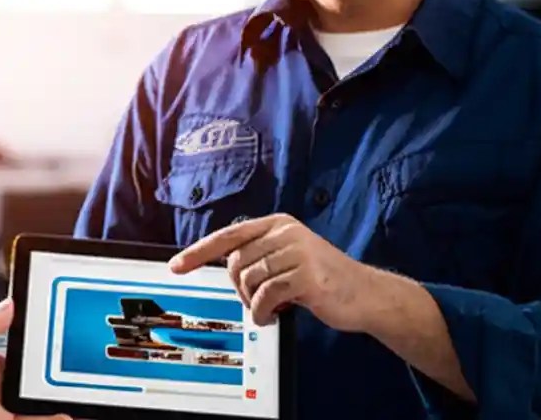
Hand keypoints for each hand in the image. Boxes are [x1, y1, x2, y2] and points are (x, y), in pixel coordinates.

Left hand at [0, 298, 70, 419]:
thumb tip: (10, 304)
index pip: (21, 371)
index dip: (40, 369)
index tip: (60, 363)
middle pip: (30, 395)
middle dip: (52, 391)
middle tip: (75, 383)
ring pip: (33, 412)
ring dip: (55, 409)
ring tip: (78, 402)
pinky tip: (66, 415)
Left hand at [169, 213, 373, 331]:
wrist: (365, 294)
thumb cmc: (324, 279)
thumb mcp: (290, 257)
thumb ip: (261, 255)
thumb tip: (225, 267)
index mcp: (279, 224)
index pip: (229, 236)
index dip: (199, 251)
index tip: (176, 266)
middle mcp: (286, 232)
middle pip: (235, 262)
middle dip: (240, 289)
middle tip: (259, 300)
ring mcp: (297, 251)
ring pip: (248, 279)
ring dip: (253, 303)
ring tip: (271, 308)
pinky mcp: (305, 275)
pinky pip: (265, 296)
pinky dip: (263, 312)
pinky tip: (274, 316)